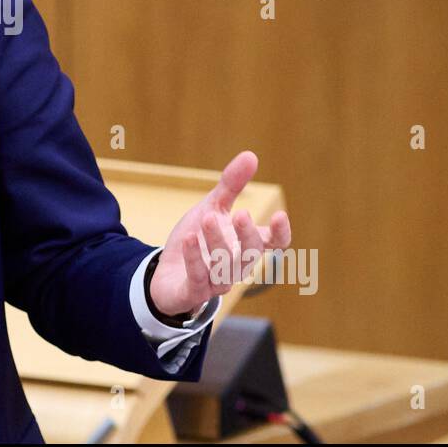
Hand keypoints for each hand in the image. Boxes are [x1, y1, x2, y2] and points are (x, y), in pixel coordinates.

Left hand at [148, 150, 291, 316]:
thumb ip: (231, 186)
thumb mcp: (212, 208)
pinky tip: (188, 239)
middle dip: (248, 235)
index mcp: (245, 245)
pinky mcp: (193, 291)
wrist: (167, 273)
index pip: (273, 244)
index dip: (280, 234)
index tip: (279, 215)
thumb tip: (251, 155)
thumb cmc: (197, 240)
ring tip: (208, 217)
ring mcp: (215, 281)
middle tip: (242, 213)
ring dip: (218, 243)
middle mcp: (235, 265)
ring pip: (225, 268)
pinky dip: (194, 259)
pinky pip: (197, 279)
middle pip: (251, 255)